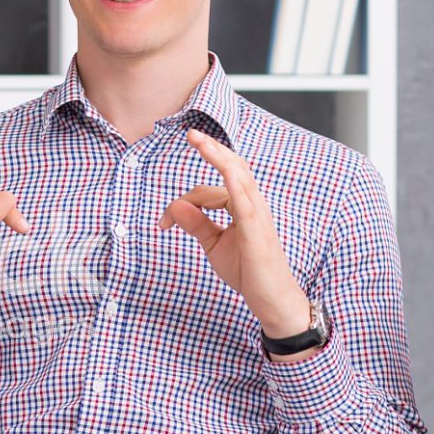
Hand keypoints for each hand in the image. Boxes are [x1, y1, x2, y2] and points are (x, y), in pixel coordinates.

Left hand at [158, 129, 310, 338]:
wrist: (271, 299)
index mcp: (242, 206)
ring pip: (238, 176)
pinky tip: (224, 169)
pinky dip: (234, 182)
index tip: (162, 223)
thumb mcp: (214, 245)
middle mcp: (252, 205)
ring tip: (201, 140)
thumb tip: (176, 207)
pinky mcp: (257, 230)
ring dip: (219, 156)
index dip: (182, 202)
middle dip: (212, 149)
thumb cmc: (248, 270)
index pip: (209, 191)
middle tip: (191, 134)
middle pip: (231, 169)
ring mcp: (257, 215)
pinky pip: (246, 201)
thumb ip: (197, 224)